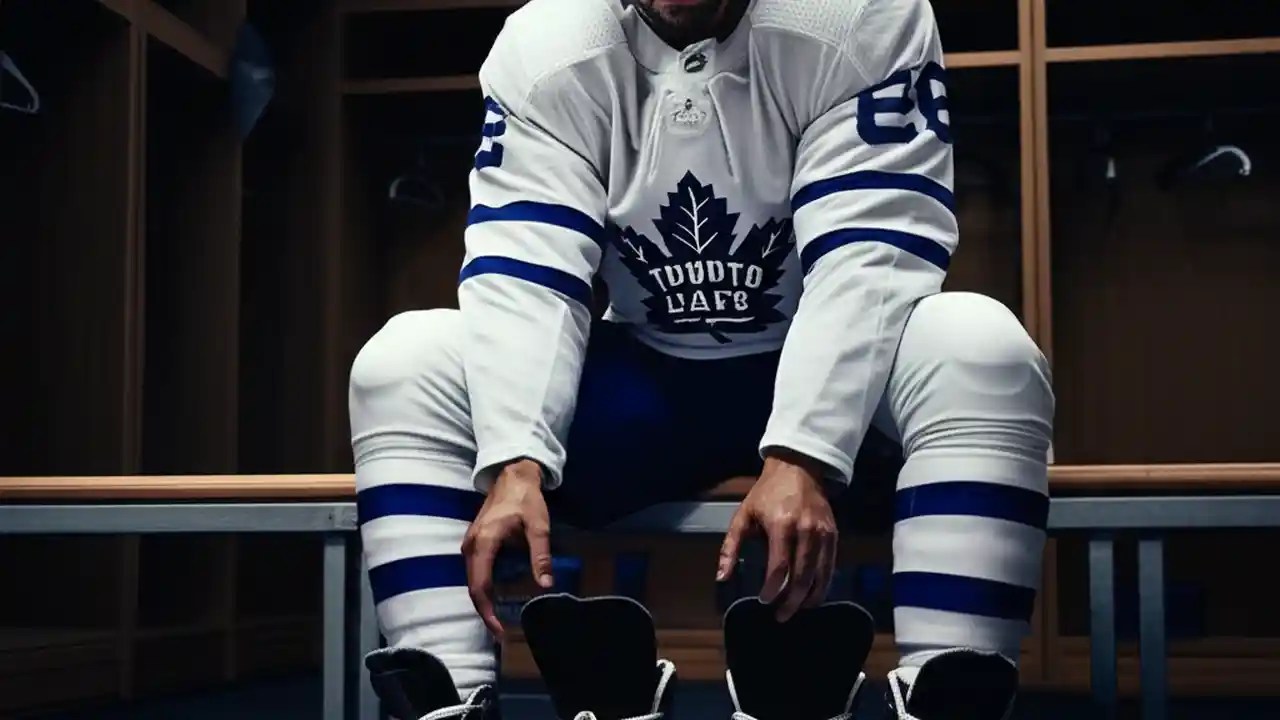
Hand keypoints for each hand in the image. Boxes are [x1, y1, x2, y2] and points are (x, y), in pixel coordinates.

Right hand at [462, 459, 553, 637]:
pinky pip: (476, 572)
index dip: (488, 612)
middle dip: (486, 612)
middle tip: (501, 633)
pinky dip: (484, 589)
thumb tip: (545, 585)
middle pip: (473, 588)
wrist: (513, 475)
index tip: (500, 631)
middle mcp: (471, 546)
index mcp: (484, 543)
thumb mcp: (539, 527)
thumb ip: (540, 556)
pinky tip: (497, 598)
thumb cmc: (526, 499)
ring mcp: (470, 544)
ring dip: (485, 602)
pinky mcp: (475, 543)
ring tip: (500, 620)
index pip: (481, 587)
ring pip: (473, 581)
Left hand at [717, 452, 837, 621]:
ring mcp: (823, 534)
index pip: (780, 567)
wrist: (799, 469)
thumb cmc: (767, 494)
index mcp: (781, 525)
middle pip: (802, 577)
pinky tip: (811, 596)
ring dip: (808, 599)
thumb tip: (722, 577)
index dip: (772, 589)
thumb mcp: (743, 515)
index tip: (764, 602)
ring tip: (796, 611)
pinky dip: (822, 586)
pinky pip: (830, 568)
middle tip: (781, 616)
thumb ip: (731, 547)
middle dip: (791, 602)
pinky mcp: (834, 535)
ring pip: (820, 576)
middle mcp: (806, 530)